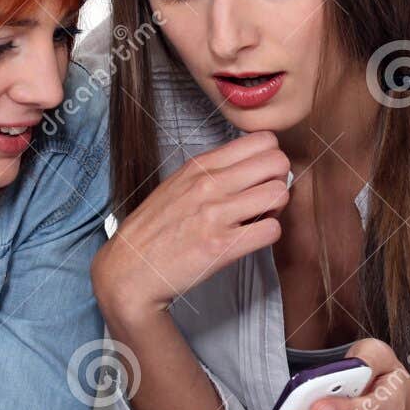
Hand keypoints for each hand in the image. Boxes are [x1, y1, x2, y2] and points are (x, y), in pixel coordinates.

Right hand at [92, 130, 289, 318]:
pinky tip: (252, 239)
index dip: (270, 158)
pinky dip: (268, 235)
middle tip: (266, 197)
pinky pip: (271, 231)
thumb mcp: (176, 185)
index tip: (261, 175)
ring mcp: (216, 214)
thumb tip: (250, 167)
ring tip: (259, 218)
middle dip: (279, 180)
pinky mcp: (222, 246)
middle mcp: (209, 184)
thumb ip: (211, 172)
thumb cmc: (154, 230)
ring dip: (276, 209)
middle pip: (277, 162)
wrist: (129, 270)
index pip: (262, 140)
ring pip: (279, 194)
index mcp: (200, 165)